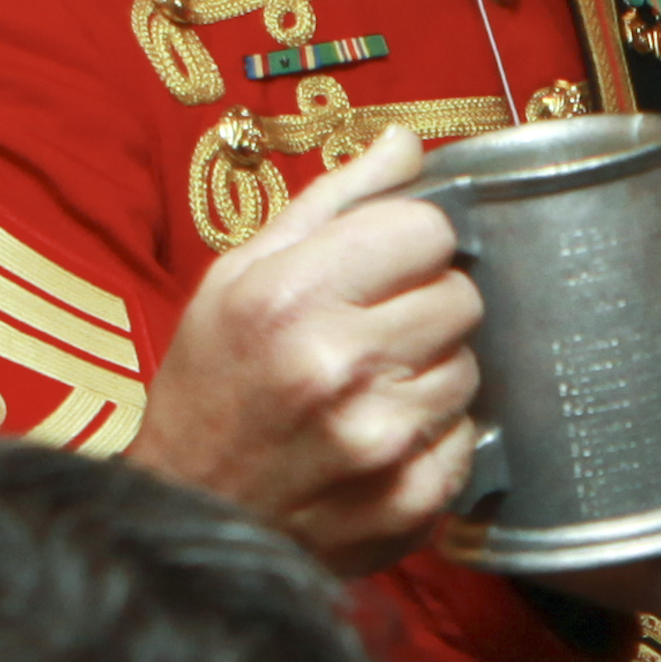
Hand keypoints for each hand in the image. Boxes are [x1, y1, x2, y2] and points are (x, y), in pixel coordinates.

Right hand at [133, 130, 483, 574]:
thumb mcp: (237, 278)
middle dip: (427, 305)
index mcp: (292, 297)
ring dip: (433, 372)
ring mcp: (382, 440)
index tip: (386, 264)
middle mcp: (341, 366)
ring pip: (471, 368)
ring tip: (373, 390)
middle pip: (462, 297)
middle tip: (377, 331)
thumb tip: (407, 145)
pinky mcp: (412, 499)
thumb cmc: (209, 389)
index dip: (411, 242)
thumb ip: (332, 204)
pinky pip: (467, 436)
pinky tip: (381, 439)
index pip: (428, 230)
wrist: (190, 516)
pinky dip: (435, 435)